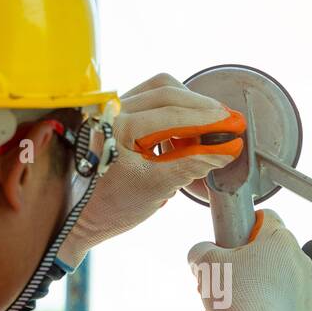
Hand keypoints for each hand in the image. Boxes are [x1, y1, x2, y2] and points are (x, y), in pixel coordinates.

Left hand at [57, 74, 240, 267]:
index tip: (234, 127)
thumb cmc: (108, 207)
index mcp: (116, 126)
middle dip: (202, 107)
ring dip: (188, 107)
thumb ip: (193, 164)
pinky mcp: (117, 116)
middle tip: (228, 122)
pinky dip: (173, 113)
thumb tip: (227, 148)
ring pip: (159, 91)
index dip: (209, 120)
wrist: (77, 219)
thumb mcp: (157, 189)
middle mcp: (111, 110)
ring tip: (209, 131)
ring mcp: (112, 110)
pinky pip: (150, 102)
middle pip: (167, 91)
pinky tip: (186, 135)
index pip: (172, 113)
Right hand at [187, 209, 311, 310]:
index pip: (264, 218)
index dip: (243, 226)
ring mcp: (306, 291)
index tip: (230, 241)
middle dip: (236, 271)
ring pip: (268, 286)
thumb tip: (202, 253)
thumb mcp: (205, 264)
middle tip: (216, 286)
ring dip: (242, 296)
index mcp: (281, 240)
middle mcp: (300, 261)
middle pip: (263, 257)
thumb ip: (201, 250)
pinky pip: (279, 309)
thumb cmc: (239, 301)